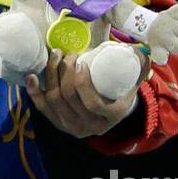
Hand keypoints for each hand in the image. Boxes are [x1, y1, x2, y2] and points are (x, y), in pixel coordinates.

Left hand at [24, 49, 150, 138]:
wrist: (109, 114)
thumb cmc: (120, 92)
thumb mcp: (133, 83)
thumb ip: (140, 67)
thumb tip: (145, 51)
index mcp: (110, 117)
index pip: (92, 103)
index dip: (82, 82)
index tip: (82, 62)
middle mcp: (89, 126)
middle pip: (69, 97)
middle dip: (64, 71)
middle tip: (68, 54)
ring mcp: (71, 127)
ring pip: (54, 99)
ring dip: (51, 75)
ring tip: (55, 56)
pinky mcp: (57, 123)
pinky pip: (42, 108)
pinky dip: (33, 92)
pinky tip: (32, 76)